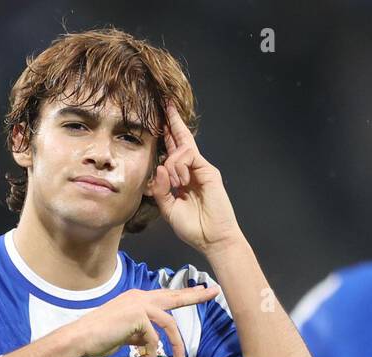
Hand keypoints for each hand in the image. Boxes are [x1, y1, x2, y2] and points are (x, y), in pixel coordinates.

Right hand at [69, 285, 217, 356]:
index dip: (184, 294)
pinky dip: (152, 354)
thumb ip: (139, 333)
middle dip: (195, 296)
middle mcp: (139, 297)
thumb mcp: (124, 334)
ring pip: (168, 324)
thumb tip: (150, 341)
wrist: (80, 338)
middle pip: (174, 297)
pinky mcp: (136, 317)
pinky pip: (153, 339)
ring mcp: (138, 305)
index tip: (201, 291)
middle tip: (213, 292)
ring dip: (175, 344)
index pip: (165, 295)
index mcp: (137, 299)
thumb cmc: (98, 338)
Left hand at [148, 101, 242, 253]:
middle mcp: (192, 170)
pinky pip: (187, 156)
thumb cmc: (193, 228)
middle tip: (166, 103)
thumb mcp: (168, 209)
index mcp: (182, 179)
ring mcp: (200, 169)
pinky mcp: (208, 170)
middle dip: (172, 122)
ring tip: (175, 185)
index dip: (167, 137)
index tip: (159, 122)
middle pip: (181, 140)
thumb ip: (160, 190)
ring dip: (171, 165)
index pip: (172, 153)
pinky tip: (180, 181)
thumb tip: (158, 168)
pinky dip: (178, 166)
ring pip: (180, 150)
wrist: (213, 238)